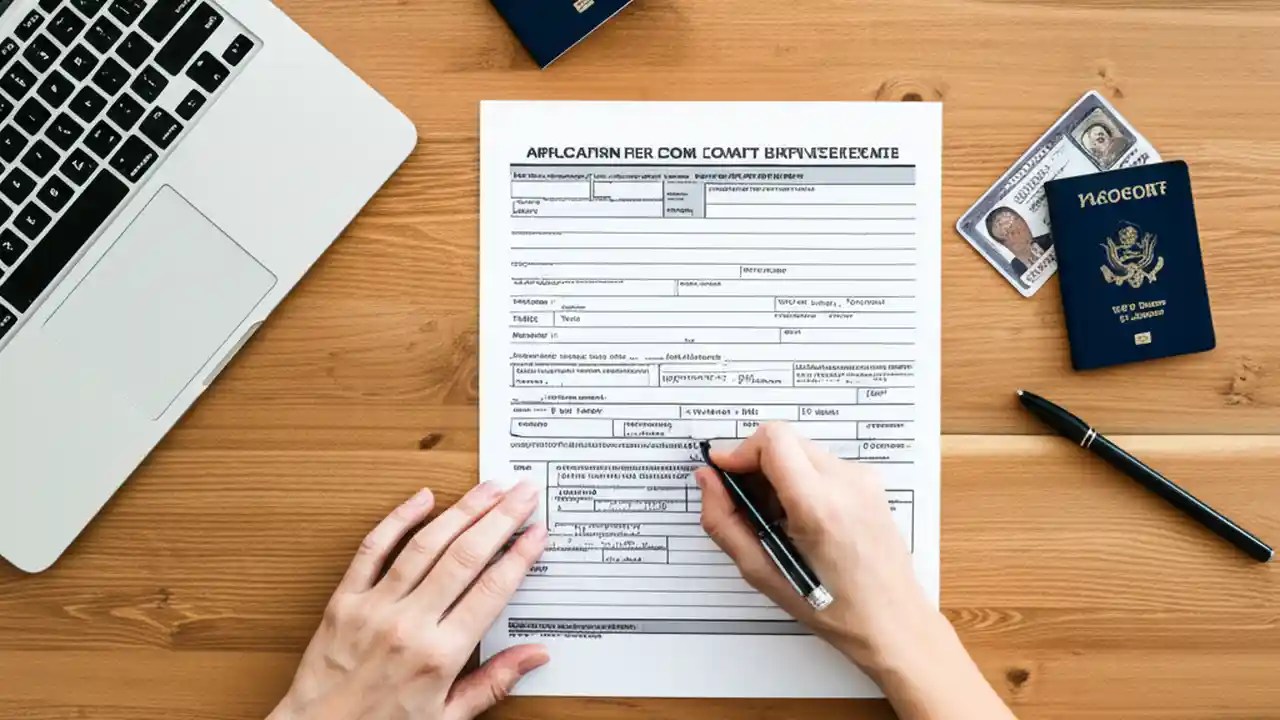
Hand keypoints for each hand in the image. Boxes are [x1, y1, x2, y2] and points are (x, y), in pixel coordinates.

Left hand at [270, 483, 548, 719]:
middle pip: (465, 556)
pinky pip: (373, 549)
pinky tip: (423, 498)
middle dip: (500, 518)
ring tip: (488, 488)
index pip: (492, 590)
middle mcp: (408, 625)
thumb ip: (493, 683)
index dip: (520, 555)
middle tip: (523, 493)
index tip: (538, 532)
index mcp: (439, 656)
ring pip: (425, 545)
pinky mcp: (344, 600)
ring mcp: (374, 607)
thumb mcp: (447, 718)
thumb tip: (535, 656)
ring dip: (461, 510)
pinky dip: (398, 519)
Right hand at [695, 423, 944, 676]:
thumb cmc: (834, 607)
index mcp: (819, 505)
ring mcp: (863, 479)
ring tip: (776, 518)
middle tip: (746, 502)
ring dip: (778, 473)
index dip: (739, 450)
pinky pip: (822, 464)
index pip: (772, 440)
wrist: (891, 621)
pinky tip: (800, 518)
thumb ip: (725, 522)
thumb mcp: (763, 573)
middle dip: (755, 463)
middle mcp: (846, 483)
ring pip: (801, 450)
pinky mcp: (870, 483)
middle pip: (784, 440)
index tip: (724, 471)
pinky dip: (801, 480)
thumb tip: (708, 481)